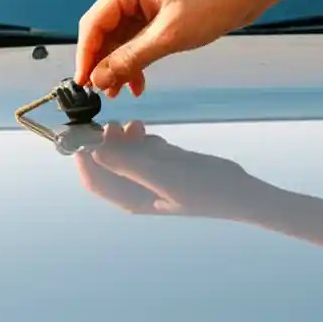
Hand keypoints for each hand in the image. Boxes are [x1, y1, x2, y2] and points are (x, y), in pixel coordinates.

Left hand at [73, 121, 262, 218]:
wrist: (239, 190)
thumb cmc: (202, 188)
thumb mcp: (163, 175)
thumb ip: (128, 164)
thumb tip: (94, 152)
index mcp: (129, 197)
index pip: (93, 179)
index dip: (83, 157)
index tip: (82, 133)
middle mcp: (134, 188)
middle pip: (104, 163)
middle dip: (103, 142)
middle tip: (114, 124)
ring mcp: (148, 175)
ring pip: (122, 153)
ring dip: (122, 138)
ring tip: (135, 125)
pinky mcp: (162, 164)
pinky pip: (140, 148)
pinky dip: (140, 139)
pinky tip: (150, 135)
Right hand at [75, 0, 265, 96]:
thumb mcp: (169, 35)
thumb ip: (130, 59)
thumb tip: (100, 77)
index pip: (92, 25)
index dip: (86, 57)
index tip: (84, 83)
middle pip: (104, 32)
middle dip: (103, 63)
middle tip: (105, 92)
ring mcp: (146, 0)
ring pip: (121, 38)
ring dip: (120, 64)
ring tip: (122, 90)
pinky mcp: (160, 10)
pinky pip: (138, 37)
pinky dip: (137, 58)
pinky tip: (139, 79)